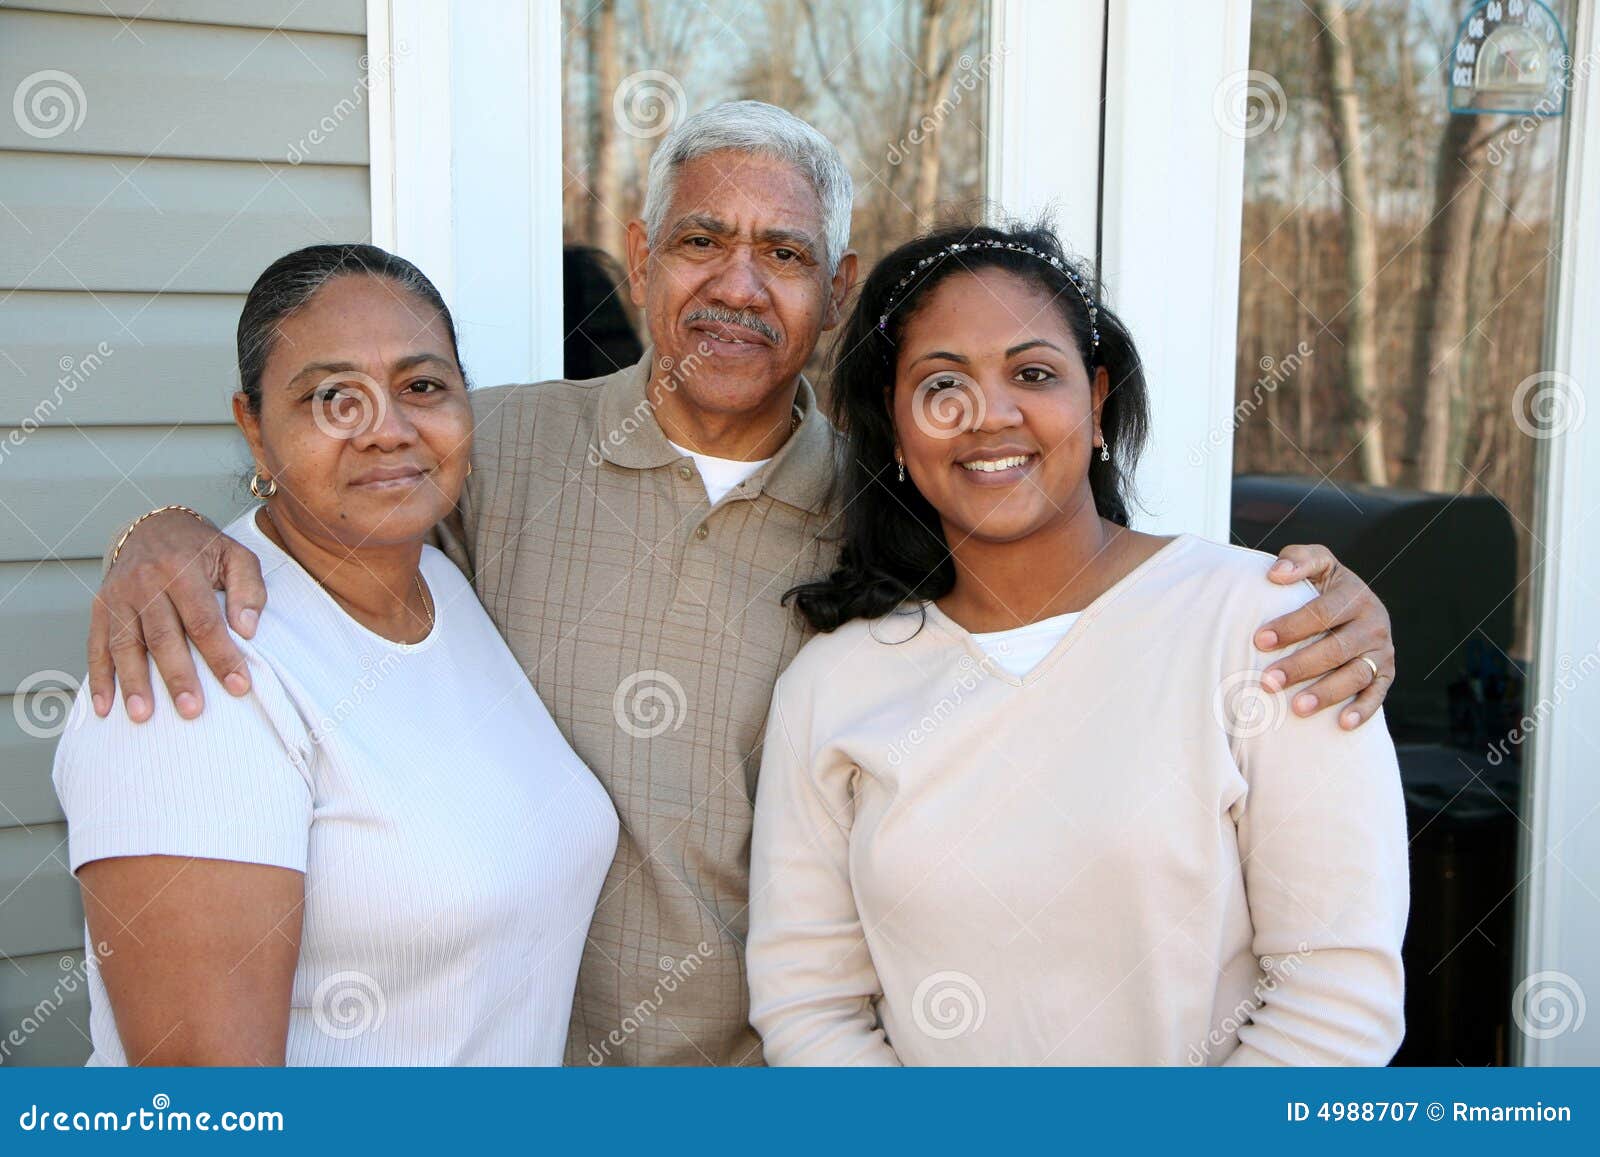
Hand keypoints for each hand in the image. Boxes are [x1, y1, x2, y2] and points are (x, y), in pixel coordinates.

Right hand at [88, 510, 266, 721]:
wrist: (155, 527)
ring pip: (124, 643)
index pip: (204, 620)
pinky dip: (99, 678)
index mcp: (182, 569)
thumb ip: (248, 590)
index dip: (221, 655)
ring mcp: (118, 595)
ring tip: (143, 715)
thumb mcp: (236, 556)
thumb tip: (247, 629)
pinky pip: (96, 645)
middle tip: (191, 710)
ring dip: (133, 682)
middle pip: (162, 636)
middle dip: (177, 676)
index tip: (238, 686)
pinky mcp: (100, 607)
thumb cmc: (203, 550)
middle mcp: (146, 582)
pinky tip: (103, 707)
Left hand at [1253, 544, 1393, 730]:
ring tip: (1296, 707)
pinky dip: (1362, 710)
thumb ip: (1297, 559)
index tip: (1259, 641)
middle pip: (1336, 649)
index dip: (1291, 626)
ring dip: (1327, 693)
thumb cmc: (1322, 585)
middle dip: (1300, 666)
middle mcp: (1373, 623)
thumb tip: (1275, 574)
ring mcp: (1382, 651)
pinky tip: (1341, 723)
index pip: (1322, 612)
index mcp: (1354, 594)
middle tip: (1268, 681)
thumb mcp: (1316, 563)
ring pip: (1356, 675)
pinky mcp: (1386, 674)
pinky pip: (1378, 695)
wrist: (1354, 606)